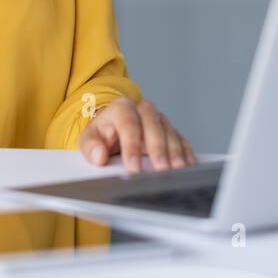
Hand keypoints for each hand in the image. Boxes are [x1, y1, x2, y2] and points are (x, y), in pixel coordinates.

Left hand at [78, 98, 195, 173]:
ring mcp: (159, 119)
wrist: (114, 127)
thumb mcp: (89, 139)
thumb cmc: (103, 134)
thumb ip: (91, 147)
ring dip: (175, 152)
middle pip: (153, 126)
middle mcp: (143, 109)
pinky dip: (185, 152)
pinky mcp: (170, 130)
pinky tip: (188, 165)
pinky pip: (181, 139)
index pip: (128, 124)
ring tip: (177, 169)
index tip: (133, 167)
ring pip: (170, 132)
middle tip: (161, 169)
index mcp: (122, 108)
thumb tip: (99, 156)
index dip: (131, 146)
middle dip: (158, 149)